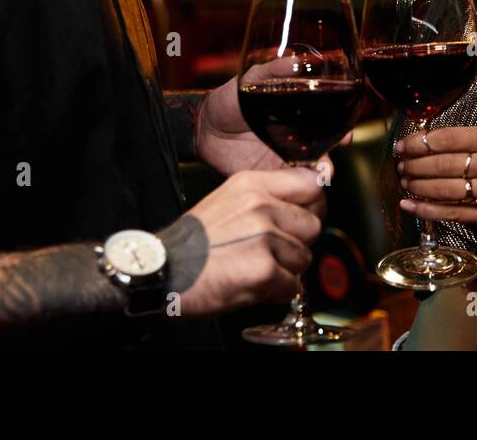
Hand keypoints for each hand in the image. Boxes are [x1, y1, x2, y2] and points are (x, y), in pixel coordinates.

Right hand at [172, 167, 324, 316]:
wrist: (163, 272)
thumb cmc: (192, 244)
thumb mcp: (227, 201)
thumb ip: (264, 198)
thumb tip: (303, 207)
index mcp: (252, 184)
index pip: (310, 183)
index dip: (312, 204)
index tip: (303, 217)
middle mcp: (261, 205)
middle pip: (313, 224)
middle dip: (298, 243)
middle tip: (272, 252)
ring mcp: (264, 237)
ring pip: (305, 257)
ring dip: (287, 270)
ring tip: (255, 269)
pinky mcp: (265, 270)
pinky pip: (293, 285)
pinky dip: (276, 292)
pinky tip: (251, 285)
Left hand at [196, 72, 351, 179]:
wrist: (204, 128)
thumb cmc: (229, 100)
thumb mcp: (252, 80)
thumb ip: (274, 70)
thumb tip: (298, 62)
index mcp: (299, 116)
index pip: (329, 124)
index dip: (342, 129)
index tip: (346, 134)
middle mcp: (298, 139)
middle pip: (326, 150)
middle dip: (333, 156)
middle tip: (331, 160)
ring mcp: (286, 159)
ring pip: (311, 171)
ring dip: (319, 175)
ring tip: (317, 173)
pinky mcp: (271, 176)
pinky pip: (290, 187)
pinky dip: (298, 189)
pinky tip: (298, 186)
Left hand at [394, 124, 476, 229]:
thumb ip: (463, 138)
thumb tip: (420, 142)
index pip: (447, 139)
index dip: (419, 143)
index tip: (402, 146)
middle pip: (444, 164)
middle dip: (415, 165)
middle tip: (400, 164)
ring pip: (446, 190)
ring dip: (418, 186)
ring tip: (404, 181)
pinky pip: (454, 213)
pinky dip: (427, 209)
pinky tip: (409, 204)